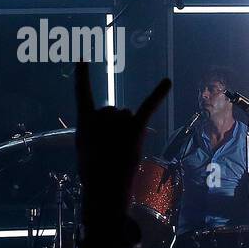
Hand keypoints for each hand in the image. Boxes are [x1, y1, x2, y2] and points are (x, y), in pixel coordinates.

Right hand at [73, 61, 170, 227]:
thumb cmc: (95, 172)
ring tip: (121, 149)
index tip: (81, 59)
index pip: (82, 94)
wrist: (104, 188)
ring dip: (128, 130)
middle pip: (115, 110)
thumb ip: (96, 132)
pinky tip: (167, 80)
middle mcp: (99, 116)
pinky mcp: (135, 129)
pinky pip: (147, 106)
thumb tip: (113, 127)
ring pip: (128, 114)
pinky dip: (158, 93)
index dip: (82, 76)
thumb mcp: (87, 149)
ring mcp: (117, 122)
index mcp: (84, 121)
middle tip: (112, 149)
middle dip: (116, 127)